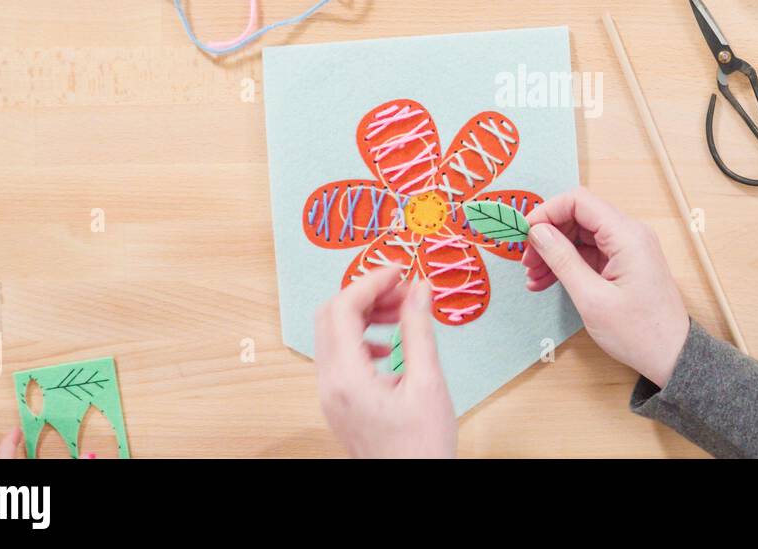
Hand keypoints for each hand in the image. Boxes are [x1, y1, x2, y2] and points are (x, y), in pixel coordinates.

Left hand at [315, 265, 456, 457]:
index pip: (344, 307)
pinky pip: (339, 356)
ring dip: (364, 315)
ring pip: (333, 335)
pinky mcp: (338, 402)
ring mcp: (330, 394)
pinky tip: (391, 346)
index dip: (371, 281)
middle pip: (331, 316)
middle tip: (403, 291)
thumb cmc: (421, 447)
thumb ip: (419, 330)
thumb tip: (419, 289)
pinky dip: (361, 339)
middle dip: (366, 295)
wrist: (410, 486)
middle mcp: (329, 383)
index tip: (400, 271)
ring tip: (402, 314)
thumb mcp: (428, 383)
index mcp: (347, 376)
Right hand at [522, 187, 689, 387]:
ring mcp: (629, 248)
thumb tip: (537, 232)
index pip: (579, 201)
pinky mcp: (625, 262)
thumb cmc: (638, 332)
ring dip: (554, 252)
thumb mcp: (592, 298)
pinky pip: (590, 252)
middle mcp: (630, 234)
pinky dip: (567, 264)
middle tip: (526, 262)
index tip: (524, 233)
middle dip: (548, 235)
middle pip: (579, 216)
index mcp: (627, 236)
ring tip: (533, 277)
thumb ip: (563, 260)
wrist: (672, 356)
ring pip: (581, 235)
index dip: (547, 211)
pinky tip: (547, 282)